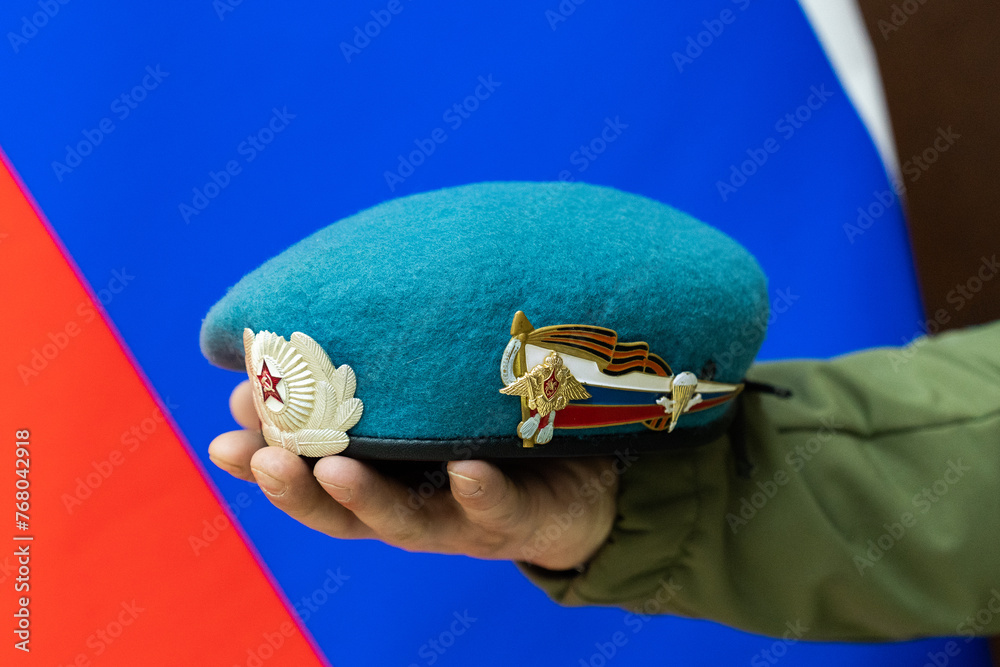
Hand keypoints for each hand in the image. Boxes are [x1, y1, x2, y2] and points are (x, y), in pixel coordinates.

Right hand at [208, 380, 619, 570]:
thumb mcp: (426, 402)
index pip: (311, 475)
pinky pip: (500, 506)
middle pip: (343, 512)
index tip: (223, 440)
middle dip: (298, 491)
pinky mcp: (520, 516)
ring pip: (407, 521)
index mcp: (384, 475)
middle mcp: (414, 504)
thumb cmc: (486, 431)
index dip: (264, 465)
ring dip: (368, 498)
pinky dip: (480, 491)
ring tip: (336, 468)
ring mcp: (465, 515)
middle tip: (262, 459)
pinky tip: (465, 469)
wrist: (582, 478)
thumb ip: (367, 383)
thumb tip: (284, 350)